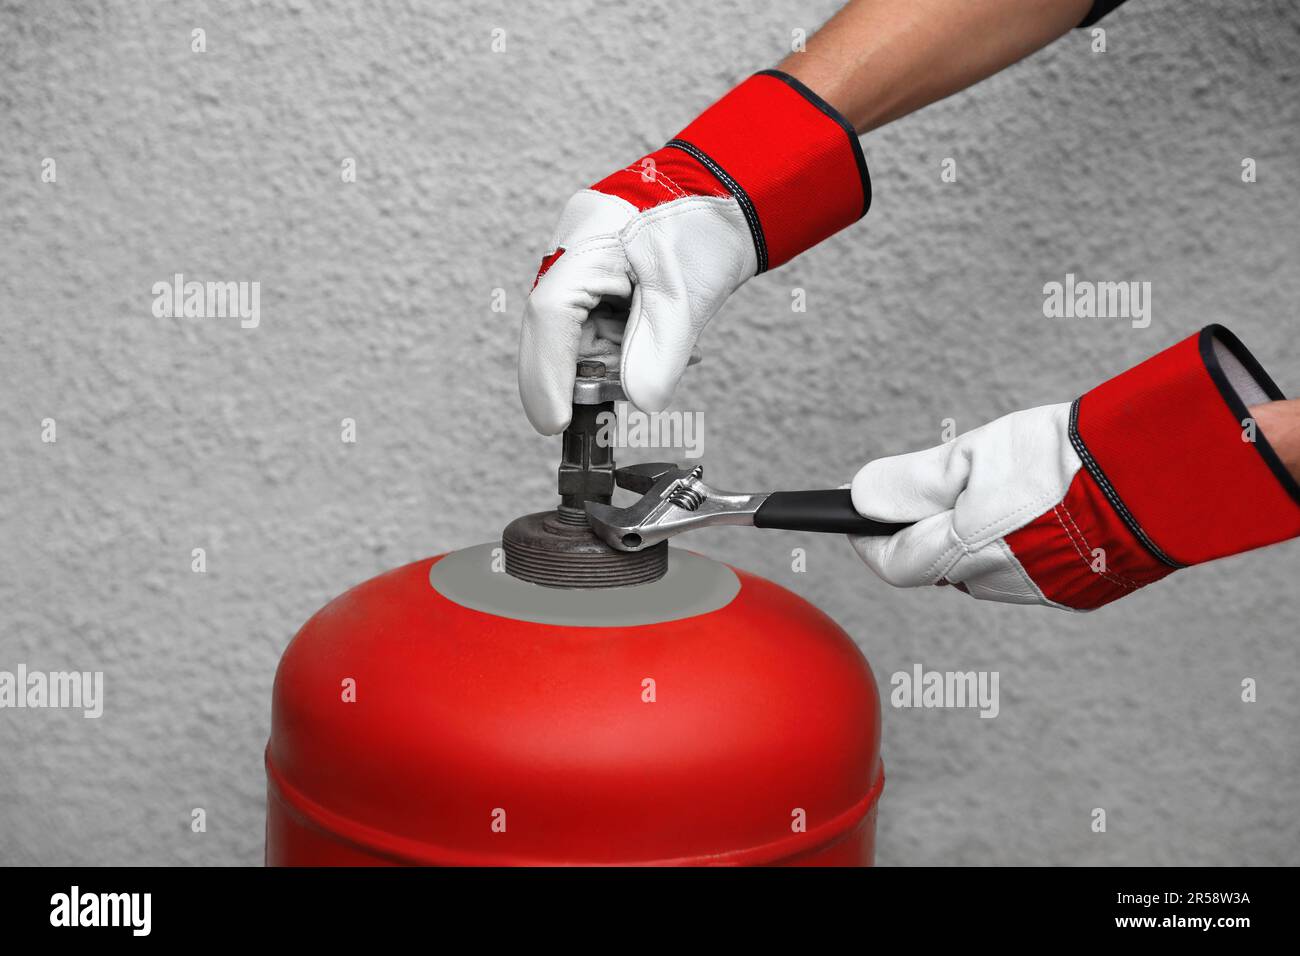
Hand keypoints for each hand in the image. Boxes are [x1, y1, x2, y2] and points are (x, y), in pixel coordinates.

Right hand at [517, 71, 869, 434]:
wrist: (727, 195)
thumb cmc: (706, 228)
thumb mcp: (686, 299)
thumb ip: (658, 356)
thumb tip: (636, 401)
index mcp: (586, 243)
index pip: (550, 315)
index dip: (546, 374)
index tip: (557, 424)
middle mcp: (568, 251)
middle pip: (555, 331)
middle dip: (587, 370)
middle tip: (629, 392)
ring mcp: (575, 262)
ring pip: (573, 334)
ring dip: (611, 358)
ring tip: (662, 345)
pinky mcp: (590, 275)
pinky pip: (590, 323)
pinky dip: (618, 344)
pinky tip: (653, 339)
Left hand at [848, 326, 1299, 609]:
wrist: (1156, 476)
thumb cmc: (1064, 459)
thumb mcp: (973, 454)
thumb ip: (911, 482)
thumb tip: (858, 496)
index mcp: (965, 552)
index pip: (891, 562)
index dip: (868, 536)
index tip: (856, 512)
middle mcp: (996, 584)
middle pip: (938, 563)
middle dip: (931, 527)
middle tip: (945, 485)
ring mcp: (1039, 594)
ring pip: (983, 568)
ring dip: (978, 536)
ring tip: (1006, 489)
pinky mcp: (1077, 595)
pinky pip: (1027, 574)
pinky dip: (1022, 547)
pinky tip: (1043, 512)